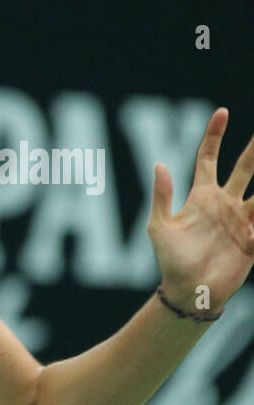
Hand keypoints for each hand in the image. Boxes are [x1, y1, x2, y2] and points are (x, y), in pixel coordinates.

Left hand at [149, 107, 253, 311]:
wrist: (189, 291)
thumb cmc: (170, 261)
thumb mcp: (159, 228)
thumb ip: (161, 197)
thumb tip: (159, 164)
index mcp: (202, 196)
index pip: (208, 158)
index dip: (214, 136)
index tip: (221, 112)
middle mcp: (226, 203)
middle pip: (246, 167)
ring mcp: (243, 220)